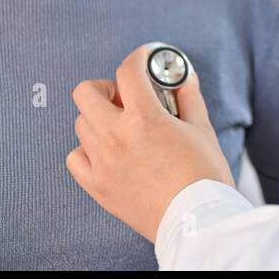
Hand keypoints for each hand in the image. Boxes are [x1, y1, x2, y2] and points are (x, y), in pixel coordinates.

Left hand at [67, 45, 235, 243]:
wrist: (197, 221)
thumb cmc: (204, 177)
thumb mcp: (203, 130)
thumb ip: (189, 98)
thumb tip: (184, 79)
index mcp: (144, 118)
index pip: (128, 71)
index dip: (137, 58)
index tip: (144, 60)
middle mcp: (116, 137)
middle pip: (86, 92)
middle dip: (106, 87)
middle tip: (125, 96)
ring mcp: (102, 162)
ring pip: (81, 123)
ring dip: (99, 118)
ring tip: (122, 127)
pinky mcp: (98, 186)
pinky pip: (75, 158)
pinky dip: (87, 150)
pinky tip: (107, 152)